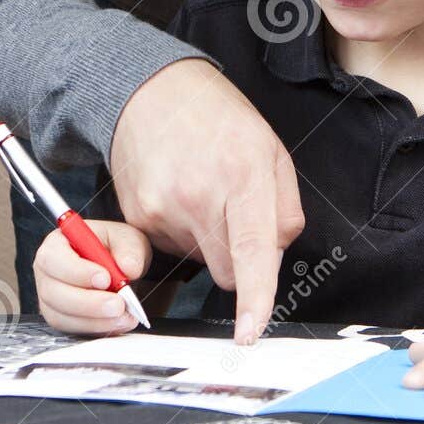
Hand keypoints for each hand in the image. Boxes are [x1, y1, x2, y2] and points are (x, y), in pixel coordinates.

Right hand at [35, 219, 150, 335]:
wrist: (120, 266)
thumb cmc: (117, 248)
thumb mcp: (129, 240)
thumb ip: (130, 251)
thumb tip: (129, 268)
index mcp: (56, 243)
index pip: (53, 258)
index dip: (77, 271)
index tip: (105, 279)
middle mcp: (47, 271)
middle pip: (53, 292)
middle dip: (87, 302)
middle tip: (118, 305)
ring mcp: (50, 297)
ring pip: (60, 315)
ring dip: (93, 320)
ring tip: (123, 317)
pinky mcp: (60, 317)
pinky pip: (70, 329)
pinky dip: (95, 329)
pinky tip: (117, 323)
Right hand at [109, 58, 304, 343]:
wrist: (151, 91)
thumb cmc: (217, 118)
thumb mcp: (271, 150)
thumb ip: (285, 210)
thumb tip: (276, 256)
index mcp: (242, 174)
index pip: (252, 251)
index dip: (255, 297)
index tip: (250, 332)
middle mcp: (198, 195)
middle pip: (228, 272)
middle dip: (240, 259)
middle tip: (236, 213)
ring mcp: (162, 209)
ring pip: (201, 263)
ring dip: (208, 241)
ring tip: (205, 191)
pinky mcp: (138, 219)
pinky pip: (172, 250)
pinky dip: (182, 233)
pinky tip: (181, 194)